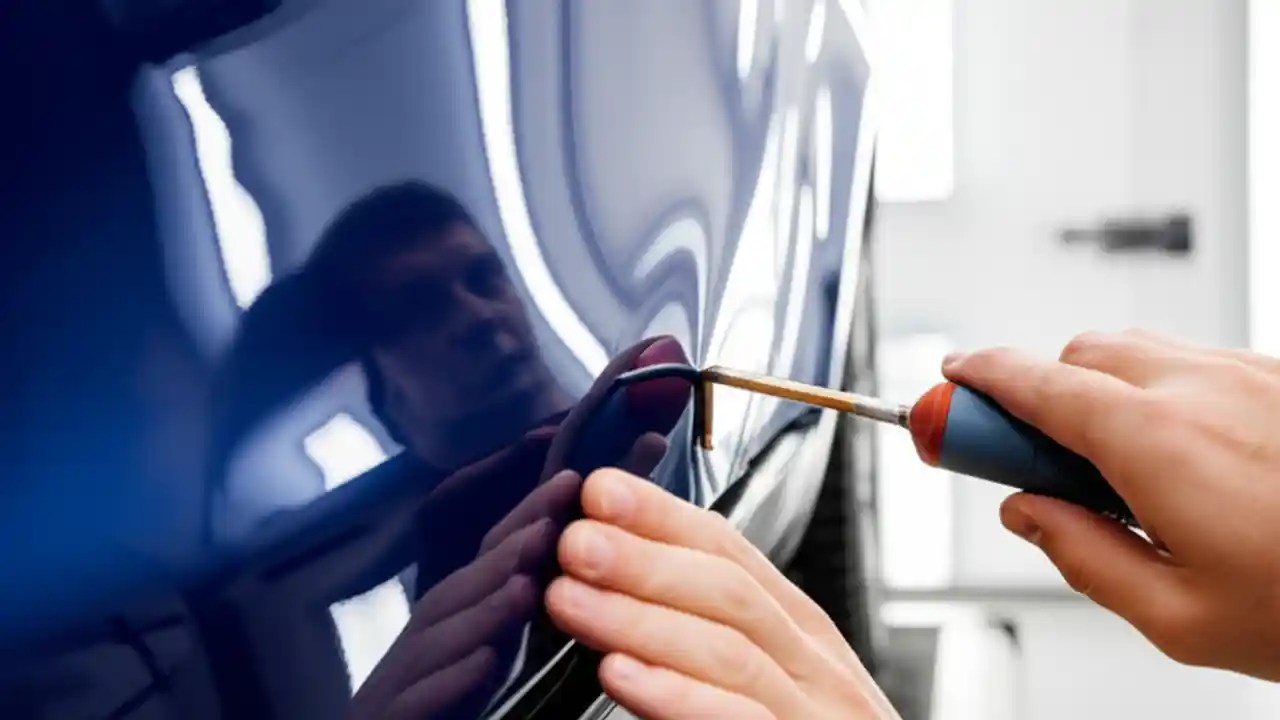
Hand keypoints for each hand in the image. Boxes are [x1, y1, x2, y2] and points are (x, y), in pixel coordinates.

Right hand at [348, 471, 578, 718]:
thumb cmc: (437, 702)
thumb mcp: (483, 650)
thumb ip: (510, 607)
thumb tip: (557, 556)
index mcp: (450, 620)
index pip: (487, 562)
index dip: (525, 520)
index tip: (570, 482)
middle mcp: (422, 641)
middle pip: (462, 591)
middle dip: (507, 554)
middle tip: (552, 522)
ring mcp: (400, 681)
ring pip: (439, 640)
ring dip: (483, 611)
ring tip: (525, 586)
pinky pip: (420, 701)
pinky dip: (453, 680)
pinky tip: (487, 664)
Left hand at [546, 469, 898, 719]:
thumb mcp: (764, 678)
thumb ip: (704, 632)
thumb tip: (609, 583)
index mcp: (798, 632)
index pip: (730, 551)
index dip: (664, 516)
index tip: (599, 491)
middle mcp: (813, 666)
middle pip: (728, 592)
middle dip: (645, 559)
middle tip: (575, 540)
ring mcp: (814, 716)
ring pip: (727, 651)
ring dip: (641, 618)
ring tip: (570, 599)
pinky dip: (676, 695)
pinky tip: (621, 674)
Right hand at [945, 330, 1279, 679]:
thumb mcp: (1177, 616)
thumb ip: (1080, 555)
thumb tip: (1028, 514)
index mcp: (1155, 441)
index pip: (1032, 384)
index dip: (974, 383)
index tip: (944, 396)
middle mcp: (1200, 387)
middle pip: (1077, 355)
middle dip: (1038, 395)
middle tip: (1034, 464)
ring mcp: (1250, 374)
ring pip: (1138, 350)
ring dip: (1101, 390)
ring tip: (1122, 471)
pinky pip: (1197, 361)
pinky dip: (1162, 392)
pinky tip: (1190, 460)